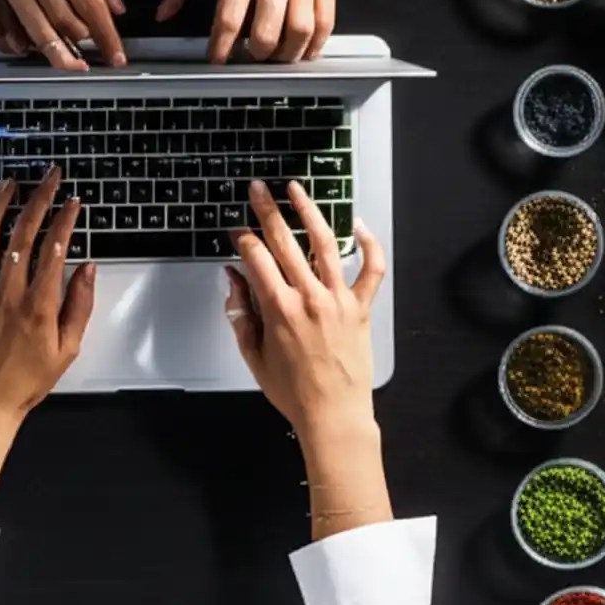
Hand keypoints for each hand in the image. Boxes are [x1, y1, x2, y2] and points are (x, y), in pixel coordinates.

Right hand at [0, 0, 127, 68]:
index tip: (118, 57)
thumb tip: (115, 6)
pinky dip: (7, 43)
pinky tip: (22, 48)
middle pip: (63, 21)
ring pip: (32, 29)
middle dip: (83, 45)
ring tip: (70, 63)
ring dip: (54, 53)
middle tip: (94, 57)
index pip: (89, 3)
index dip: (107, 35)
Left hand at [0, 164, 96, 424]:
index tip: (73, 201)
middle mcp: (7, 293)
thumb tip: (88, 269)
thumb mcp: (65, 351)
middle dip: (39, 199)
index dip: (65, 220)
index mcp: (38, 306)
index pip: (55, 249)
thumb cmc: (26, 382)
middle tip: (50, 177)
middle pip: (23, 234)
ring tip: (9, 182)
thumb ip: (79, 307)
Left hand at [157, 0, 336, 63]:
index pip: (230, 16)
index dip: (221, 45)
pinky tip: (304, 50)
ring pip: (301, 29)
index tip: (217, 59)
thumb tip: (164, 12)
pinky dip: (317, 43)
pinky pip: (327, 19)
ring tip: (276, 56)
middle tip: (249, 56)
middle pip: (268, 30)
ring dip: (287, 53)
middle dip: (257, 54)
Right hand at [225, 180, 391, 538]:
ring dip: (310, 211)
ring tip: (298, 190)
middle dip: (267, 210)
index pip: (256, 258)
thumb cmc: (293, 391)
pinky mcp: (361, 307)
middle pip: (285, 241)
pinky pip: (371, 269)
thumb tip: (234, 281)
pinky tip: (359, 225)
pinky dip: (369, 245)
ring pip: (325, 243)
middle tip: (259, 189)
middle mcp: (309, 297)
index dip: (243, 239)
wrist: (334, 415)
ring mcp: (338, 299)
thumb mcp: (254, 355)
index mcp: (278, 309)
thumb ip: (241, 314)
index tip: (236, 230)